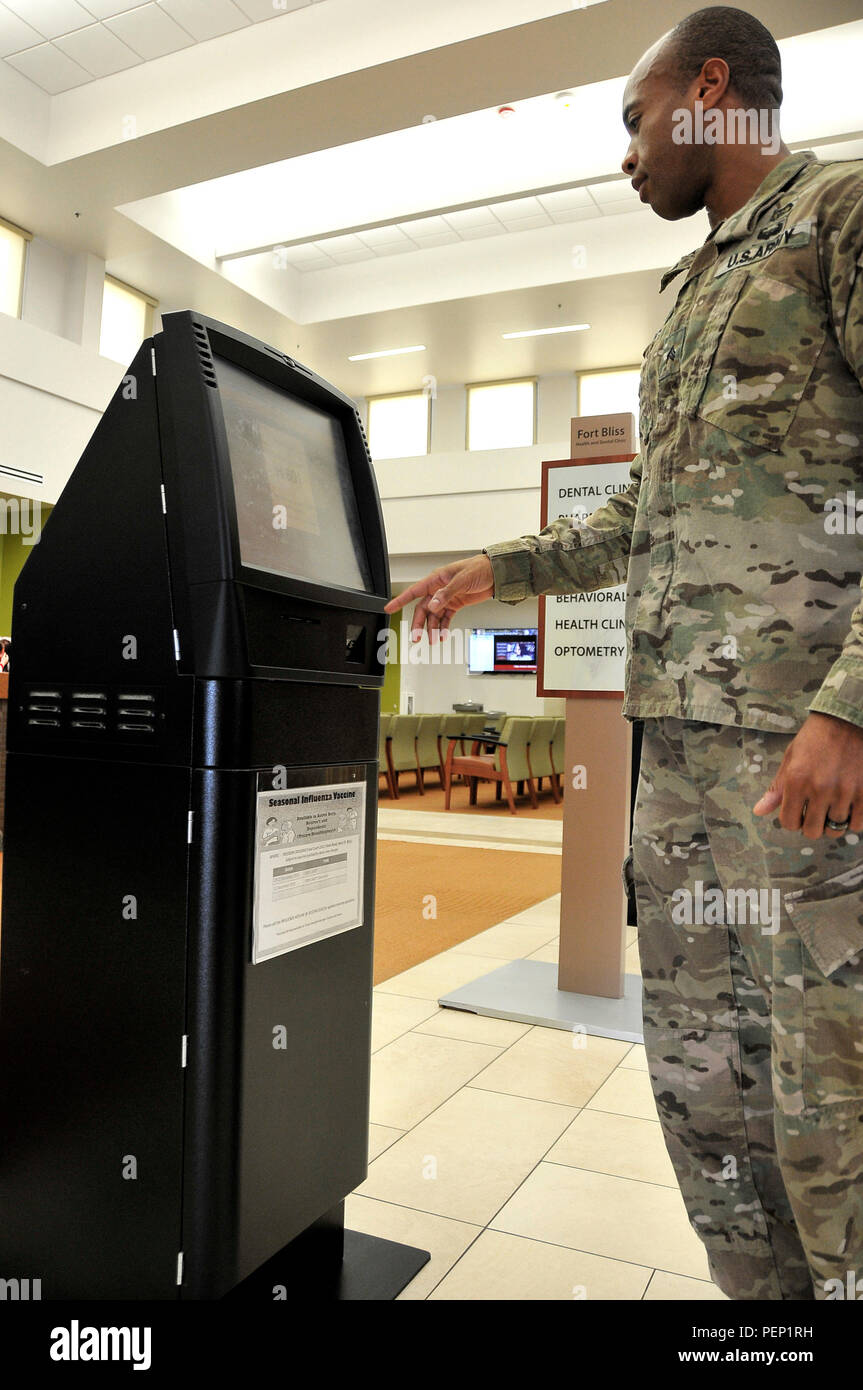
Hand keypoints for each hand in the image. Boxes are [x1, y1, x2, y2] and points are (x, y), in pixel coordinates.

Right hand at [383, 554, 494, 641]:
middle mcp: (439, 589)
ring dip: (433, 629)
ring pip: (434, 616)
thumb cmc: (479, 569)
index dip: (400, 600)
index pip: (414, 591)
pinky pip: (446, 618)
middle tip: (416, 637)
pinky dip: (444, 627)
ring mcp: (447, 598)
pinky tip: (443, 635)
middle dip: (419, 624)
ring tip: (434, 640)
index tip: (389, 608)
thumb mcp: (462, 580)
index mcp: (436, 579)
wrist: (496, 573)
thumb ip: (446, 593)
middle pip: (423, 609)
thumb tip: (433, 605)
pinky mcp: (456, 604)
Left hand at [752, 711, 862, 838]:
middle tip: (816, 812)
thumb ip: (777, 789)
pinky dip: (853, 820)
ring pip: (836, 828)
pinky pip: (858, 823)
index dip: (792, 821)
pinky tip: (849, 807)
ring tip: (833, 805)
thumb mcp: (790, 759)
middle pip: (813, 831)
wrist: (846, 720)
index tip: (798, 814)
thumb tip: (759, 811)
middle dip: (812, 825)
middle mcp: (820, 788)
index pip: (789, 823)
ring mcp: (845, 791)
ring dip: (833, 821)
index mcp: (797, 781)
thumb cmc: (815, 738)